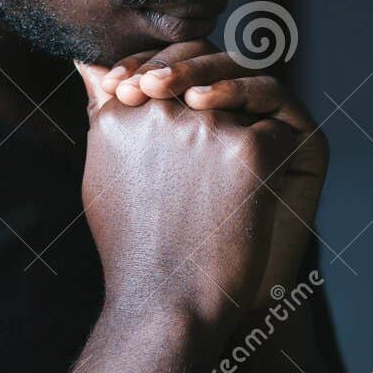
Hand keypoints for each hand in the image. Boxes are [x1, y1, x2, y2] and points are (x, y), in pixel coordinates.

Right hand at [73, 60, 303, 344]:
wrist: (168, 307)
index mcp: (118, 114)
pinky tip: (261, 194)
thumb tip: (92, 67)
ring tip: (236, 175)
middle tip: (218, 149)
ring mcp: (207, 126)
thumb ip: (101, 115)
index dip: (177, 80)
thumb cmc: (133, 251)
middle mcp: (159, 110)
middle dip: (215, 95)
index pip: (157, 65)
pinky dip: (277, 158)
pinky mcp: (251, 151)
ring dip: (246, 127)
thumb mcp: (100, 176)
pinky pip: (279, 131)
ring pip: (245, 97)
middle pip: (202, 72)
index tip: (183, 113)